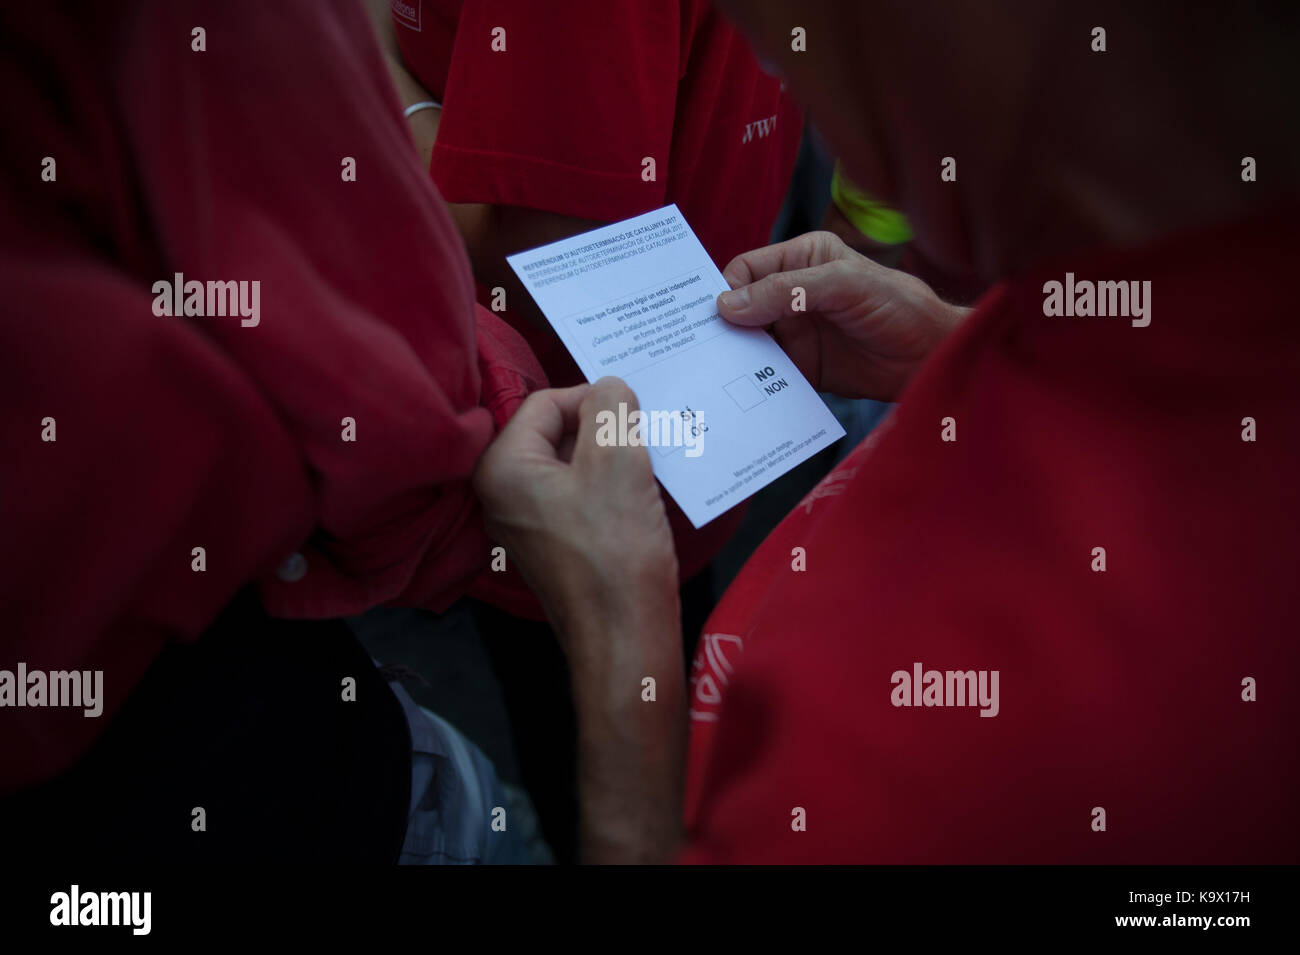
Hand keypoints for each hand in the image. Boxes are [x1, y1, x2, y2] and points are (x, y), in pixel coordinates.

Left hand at [473, 379, 678, 664]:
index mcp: (501, 467)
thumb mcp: (617, 459)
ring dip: (612, 458)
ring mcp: (526, 524)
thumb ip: (610, 406)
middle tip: (646, 436)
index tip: (635, 416)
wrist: (624, 637)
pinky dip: (610, 489)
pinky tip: (642, 497)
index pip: (546, 401)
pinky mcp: (553, 547)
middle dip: (603, 429)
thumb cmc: (615, 548)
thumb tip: (609, 387)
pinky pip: (579, 498)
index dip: (594, 399)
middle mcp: (501, 493)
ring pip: (572, 466)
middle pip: (556, 432)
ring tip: (649, 464)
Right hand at [717, 231, 967, 400]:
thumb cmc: (899, 307)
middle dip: (722, 327)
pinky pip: (767, 375)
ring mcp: (796, 333)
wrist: (934, 358)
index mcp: (801, 259)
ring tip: (716, 375)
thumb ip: (788, 290)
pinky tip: (741, 394)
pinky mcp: (802, 368)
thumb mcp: (843, 285)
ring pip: (749, 343)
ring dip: (735, 358)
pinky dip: (754, 384)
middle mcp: (793, 295)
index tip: (712, 317)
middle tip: (702, 349)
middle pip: (741, 308)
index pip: (746, 270)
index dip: (726, 290)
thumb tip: (728, 305)